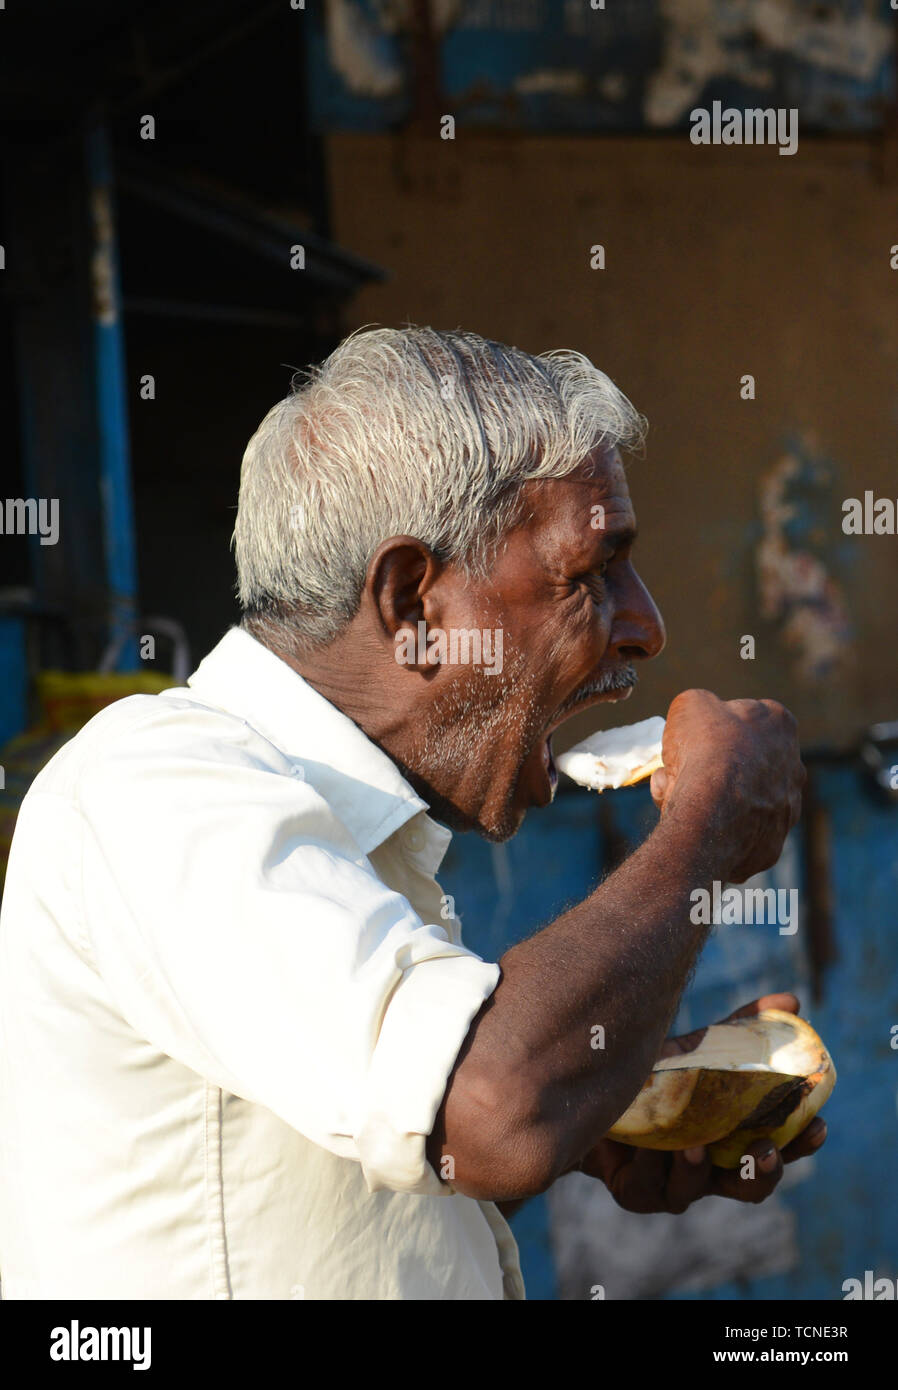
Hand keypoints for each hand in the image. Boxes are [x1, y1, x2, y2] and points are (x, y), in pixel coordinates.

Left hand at [576, 994, 826, 1213]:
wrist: (591, 1094)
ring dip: (697, 1167)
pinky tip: (649, 1145)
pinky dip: (651, 1164)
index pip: (779, 1149)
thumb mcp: (697, 1048)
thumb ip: (740, 1027)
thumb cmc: (656, 1075)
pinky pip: (647, 1184)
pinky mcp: (635, 1192)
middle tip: (764, 1152)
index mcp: (732, 1140)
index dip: (801, 1143)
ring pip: (694, 1188)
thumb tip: (790, 1001)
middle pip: (749, 1187)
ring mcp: (672, 1185)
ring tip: (694, 1145)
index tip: (818, 1125)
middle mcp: (710, 1171)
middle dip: (761, 1173)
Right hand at [649, 690, 804, 882]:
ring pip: (738, 798)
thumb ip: (700, 704)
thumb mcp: (690, 704)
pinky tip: (694, 824)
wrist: (713, 813)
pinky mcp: (773, 841)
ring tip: (678, 800)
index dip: (711, 728)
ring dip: (709, 798)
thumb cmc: (704, 751)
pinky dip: (716, 827)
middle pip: (742, 762)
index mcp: (780, 724)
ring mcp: (787, 806)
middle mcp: (794, 764)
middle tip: (681, 772)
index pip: (743, 720)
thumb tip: (699, 716)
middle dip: (711, 766)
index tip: (692, 740)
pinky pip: (736, 831)